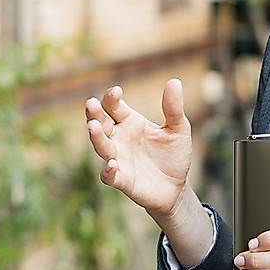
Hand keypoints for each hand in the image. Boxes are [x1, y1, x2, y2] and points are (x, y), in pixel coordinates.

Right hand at [85, 79, 192, 221]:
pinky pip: (109, 176)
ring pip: (101, 146)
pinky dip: (108, 171)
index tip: (116, 91)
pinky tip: (112, 164)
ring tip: (93, 127)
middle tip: (91, 104)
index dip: (111, 98)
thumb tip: (174, 81)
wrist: (176, 187)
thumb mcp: (178, 129)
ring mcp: (118, 159)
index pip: (113, 106)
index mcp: (129, 122)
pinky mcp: (122, 180)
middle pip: (100, 123)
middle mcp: (119, 139)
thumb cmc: (173, 155)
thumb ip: (173, 108)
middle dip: (94, 114)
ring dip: (97, 137)